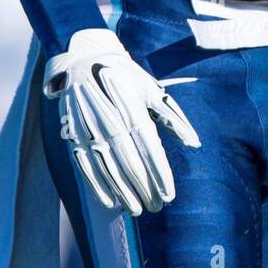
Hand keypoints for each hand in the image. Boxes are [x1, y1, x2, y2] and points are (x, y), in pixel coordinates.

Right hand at [43, 28, 199, 214]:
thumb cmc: (124, 76)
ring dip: (122, 191)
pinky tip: (110, 202)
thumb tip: (194, 142)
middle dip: (143, 187)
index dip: (159, 172)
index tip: (169, 194)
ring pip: (107, 166)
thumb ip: (172, 117)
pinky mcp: (72, 133)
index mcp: (130, 104)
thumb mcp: (150, 89)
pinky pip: (85, 165)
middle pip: (128, 160)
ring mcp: (88, 127)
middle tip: (156, 207)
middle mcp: (108, 117)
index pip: (148, 145)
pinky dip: (97, 185)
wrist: (82, 58)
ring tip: (137, 209)